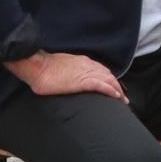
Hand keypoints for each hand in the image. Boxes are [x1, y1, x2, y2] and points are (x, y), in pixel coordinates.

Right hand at [4, 51, 126, 101]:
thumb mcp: (61, 67)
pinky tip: (116, 96)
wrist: (38, 66)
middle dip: (117, 85)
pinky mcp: (83, 82)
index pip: (101, 70)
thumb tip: (68, 77)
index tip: (113, 86)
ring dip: (117, 90)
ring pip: (109, 80)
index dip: (109, 78)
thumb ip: (69, 71)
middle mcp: (88, 65)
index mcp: (82, 62)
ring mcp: (86, 73)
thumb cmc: (44, 68)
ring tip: (122, 99)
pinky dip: (111, 91)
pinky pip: (102, 86)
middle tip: (122, 96)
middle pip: (108, 75)